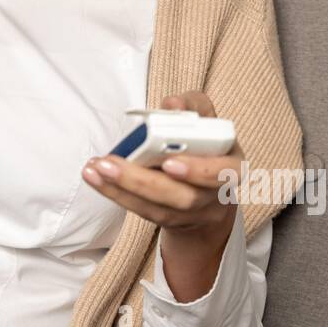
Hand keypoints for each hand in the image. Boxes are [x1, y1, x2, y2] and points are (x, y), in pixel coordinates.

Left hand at [82, 90, 243, 239]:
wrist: (208, 189)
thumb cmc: (205, 146)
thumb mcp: (206, 121)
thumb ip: (192, 106)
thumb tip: (173, 105)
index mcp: (231, 166)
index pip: (222, 172)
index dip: (198, 170)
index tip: (170, 162)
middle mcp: (215, 196)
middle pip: (182, 197)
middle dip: (143, 181)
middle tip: (110, 164)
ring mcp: (191, 214)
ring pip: (158, 210)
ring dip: (122, 188)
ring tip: (95, 168)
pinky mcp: (169, 221)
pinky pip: (142, 211)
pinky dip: (116, 194)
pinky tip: (95, 177)